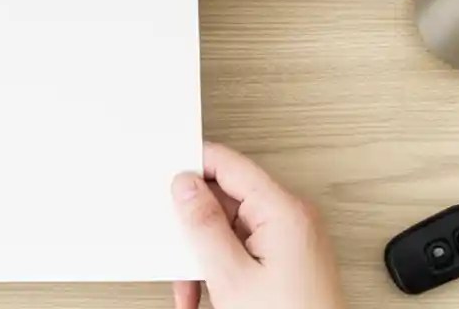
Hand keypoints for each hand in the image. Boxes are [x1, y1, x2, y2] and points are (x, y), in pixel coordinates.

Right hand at [171, 143, 345, 308]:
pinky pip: (244, 250)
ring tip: (192, 288)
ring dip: (205, 257)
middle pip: (226, 201)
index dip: (194, 165)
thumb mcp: (231, 275)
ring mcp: (292, 240)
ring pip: (230, 230)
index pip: (229, 164)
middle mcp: (292, 218)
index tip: (166, 176)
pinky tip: (206, 294)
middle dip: (195, 229)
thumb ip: (204, 225)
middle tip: (177, 251)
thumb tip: (185, 186)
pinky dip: (222, 269)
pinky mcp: (289, 260)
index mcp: (283, 211)